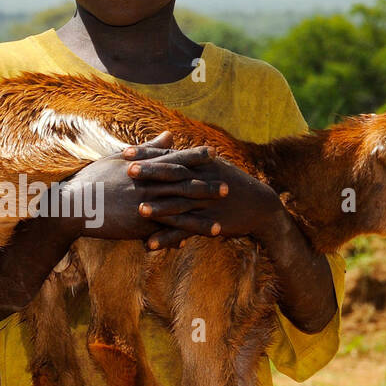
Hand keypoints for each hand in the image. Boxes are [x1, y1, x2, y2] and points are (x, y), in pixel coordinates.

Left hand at [125, 142, 284, 248]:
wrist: (259, 205)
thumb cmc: (230, 182)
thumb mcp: (211, 165)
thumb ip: (185, 156)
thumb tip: (164, 140)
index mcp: (200, 166)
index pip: (170, 156)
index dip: (148, 154)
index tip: (125, 152)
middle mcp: (203, 182)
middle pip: (174, 176)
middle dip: (151, 173)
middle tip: (128, 171)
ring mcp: (206, 204)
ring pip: (180, 205)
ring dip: (160, 208)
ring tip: (140, 209)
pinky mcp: (209, 224)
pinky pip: (185, 232)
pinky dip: (168, 239)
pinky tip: (150, 245)